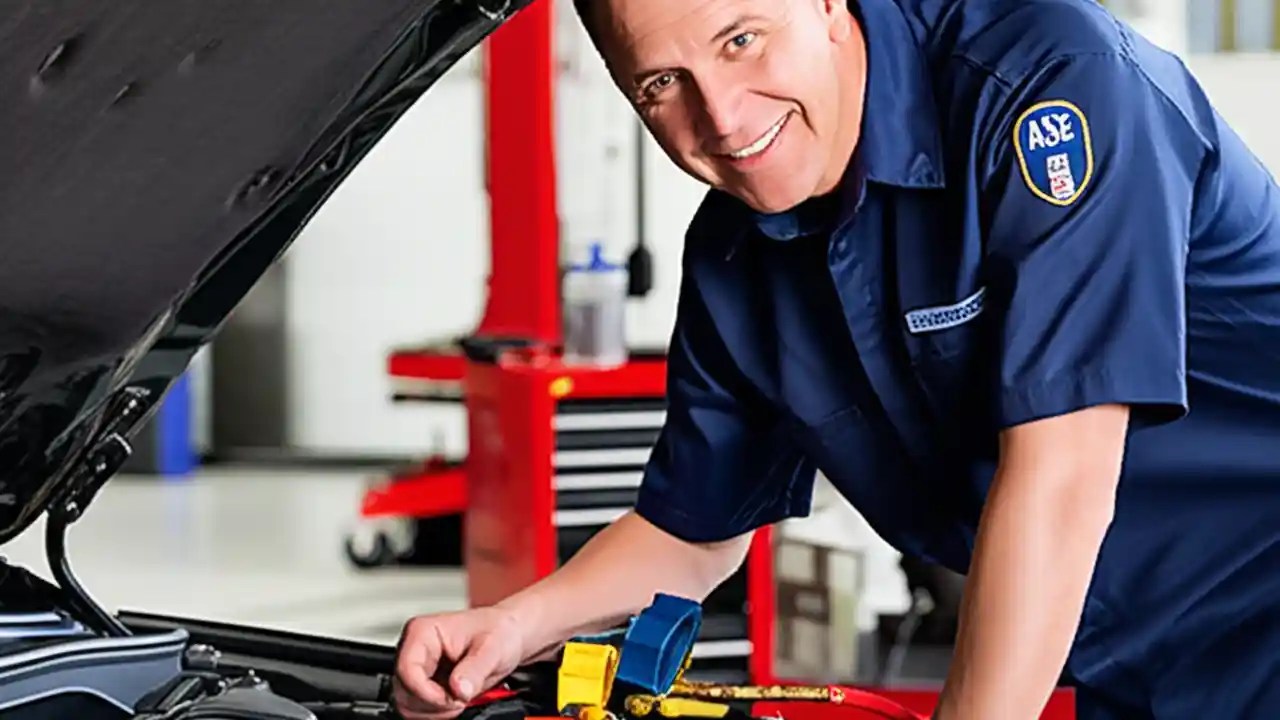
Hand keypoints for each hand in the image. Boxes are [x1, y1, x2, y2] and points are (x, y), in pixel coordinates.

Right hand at [393, 607, 525, 719]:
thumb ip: (474, 669)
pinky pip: (420, 709)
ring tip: (461, 698)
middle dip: (434, 704)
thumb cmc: (499, 631)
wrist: (509, 637)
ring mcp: (418, 668)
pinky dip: (438, 712)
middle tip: (461, 698)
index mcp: (423, 632)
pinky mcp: (424, 684)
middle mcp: (414, 649)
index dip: (427, 692)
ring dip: (435, 710)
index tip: (453, 698)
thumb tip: (459, 689)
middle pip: (404, 692)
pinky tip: (456, 700)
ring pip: (408, 704)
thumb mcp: (493, 648)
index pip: (406, 670)